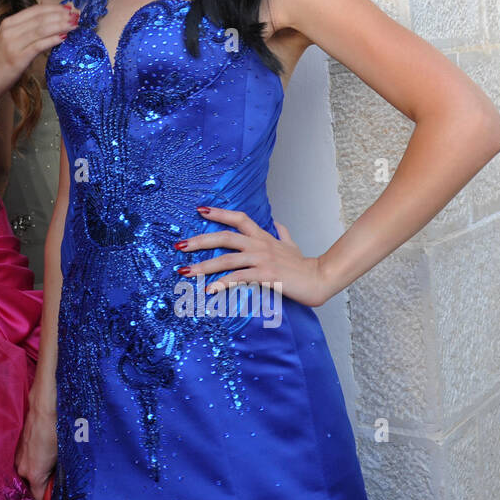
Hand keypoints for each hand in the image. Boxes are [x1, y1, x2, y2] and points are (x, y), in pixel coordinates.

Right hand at [0, 2, 77, 97]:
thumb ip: (27, 32)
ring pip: (41, 29)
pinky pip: (38, 45)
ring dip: (61, 25)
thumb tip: (51, 25)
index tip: (70, 8)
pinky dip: (53, 40)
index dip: (55, 8)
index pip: (36, 10)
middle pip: (41, 18)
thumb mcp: (10, 41)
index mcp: (9, 23)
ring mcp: (13, 44)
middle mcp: (10, 30)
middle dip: (62, 15)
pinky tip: (64, 38)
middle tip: (78, 15)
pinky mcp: (17, 58)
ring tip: (75, 24)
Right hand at [15, 389, 57, 499]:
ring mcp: (19, 456)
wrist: (45, 404)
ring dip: (41, 472)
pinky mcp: (19, 446)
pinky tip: (46, 451)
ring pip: (30, 472)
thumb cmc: (56, 429)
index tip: (57, 496)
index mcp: (33, 473)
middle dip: (45, 484)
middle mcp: (22, 467)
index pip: (39, 499)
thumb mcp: (63, 456)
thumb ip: (58, 476)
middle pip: (34, 486)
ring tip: (54, 462)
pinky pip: (28, 460)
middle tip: (59, 477)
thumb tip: (59, 484)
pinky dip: (36, 460)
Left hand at [175, 205, 332, 307]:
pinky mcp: (266, 276)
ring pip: (227, 260)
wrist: (320, 279)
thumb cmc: (304, 265)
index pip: (239, 218)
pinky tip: (209, 290)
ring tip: (185, 272)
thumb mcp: (291, 245)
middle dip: (199, 240)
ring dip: (204, 266)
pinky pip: (239, 278)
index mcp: (263, 237)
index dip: (219, 213)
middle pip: (224, 237)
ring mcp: (262, 260)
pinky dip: (223, 283)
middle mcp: (259, 245)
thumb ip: (282, 234)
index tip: (199, 210)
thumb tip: (278, 223)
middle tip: (179, 245)